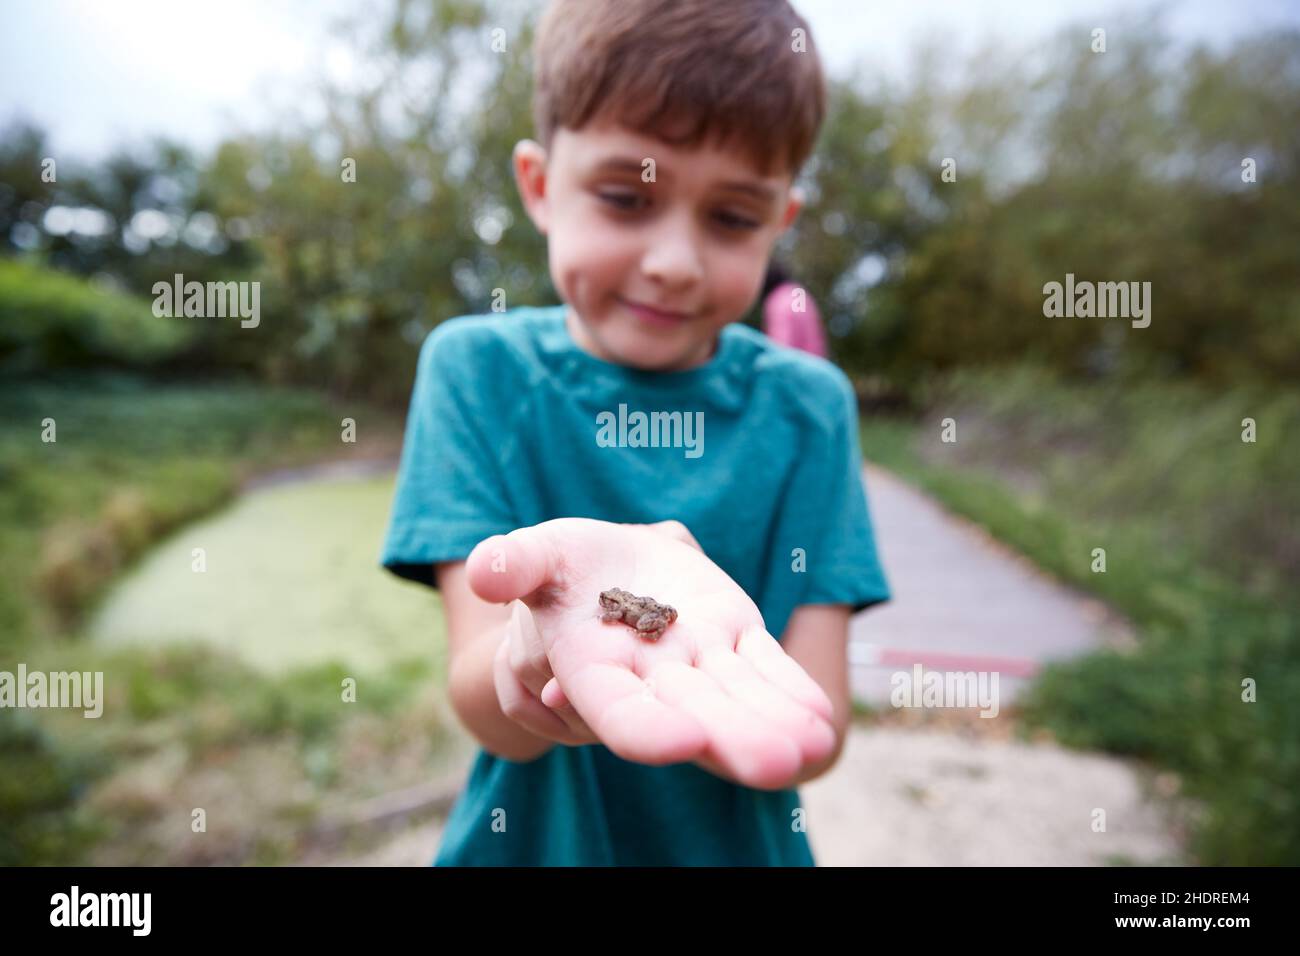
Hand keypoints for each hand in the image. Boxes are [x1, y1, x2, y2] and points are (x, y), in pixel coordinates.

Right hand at [467, 518, 835, 789]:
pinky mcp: (732, 640)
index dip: (642, 725)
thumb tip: (484, 571)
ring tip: (810, 749)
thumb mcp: (533, 556)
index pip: (613, 706)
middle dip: (729, 739)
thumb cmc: (557, 567)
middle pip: (689, 715)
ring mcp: (695, 663)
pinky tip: (821, 722)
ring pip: (734, 700)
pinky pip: (763, 671)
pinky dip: (789, 695)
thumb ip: (512, 564)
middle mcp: (647, 679)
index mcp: (589, 667)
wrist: (608, 563)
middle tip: (774, 765)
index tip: (680, 741)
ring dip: (772, 726)